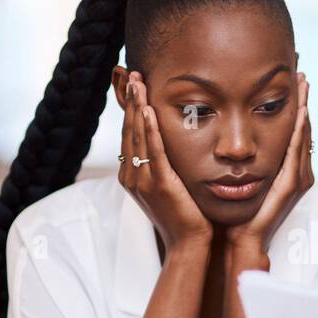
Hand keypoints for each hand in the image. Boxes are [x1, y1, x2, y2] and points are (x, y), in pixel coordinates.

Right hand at [118, 71, 211, 253]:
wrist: (189, 244)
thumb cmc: (184, 216)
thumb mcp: (168, 185)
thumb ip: (163, 164)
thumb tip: (166, 143)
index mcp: (131, 175)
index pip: (129, 133)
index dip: (130, 108)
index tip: (132, 83)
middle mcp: (131, 176)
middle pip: (129, 129)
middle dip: (130, 100)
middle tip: (131, 73)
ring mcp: (143, 180)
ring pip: (137, 136)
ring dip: (137, 106)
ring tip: (137, 81)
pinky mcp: (160, 184)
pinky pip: (153, 152)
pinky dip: (149, 129)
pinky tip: (148, 110)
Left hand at [226, 73, 313, 263]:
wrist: (240, 239)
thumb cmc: (237, 211)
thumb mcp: (243, 177)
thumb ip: (245, 158)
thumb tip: (232, 136)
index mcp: (287, 170)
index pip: (294, 132)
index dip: (295, 107)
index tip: (292, 82)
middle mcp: (298, 173)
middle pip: (303, 129)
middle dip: (303, 102)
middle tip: (303, 75)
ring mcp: (298, 179)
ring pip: (303, 136)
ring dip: (304, 109)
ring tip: (304, 86)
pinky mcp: (292, 185)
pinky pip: (296, 151)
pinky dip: (299, 130)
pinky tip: (299, 112)